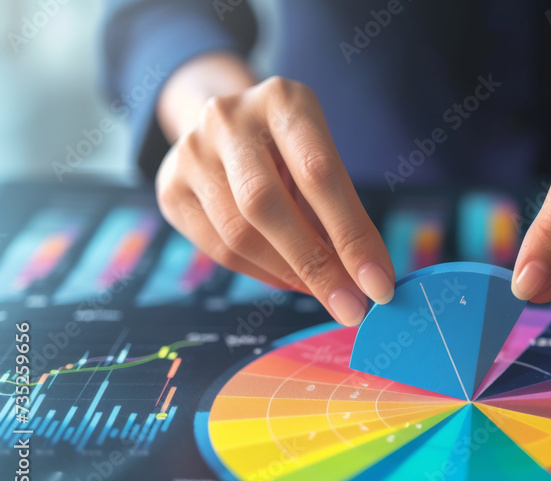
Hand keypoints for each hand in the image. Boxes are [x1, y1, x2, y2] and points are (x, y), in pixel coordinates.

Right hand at [156, 73, 393, 325]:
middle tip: (352, 307)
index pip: (319, 173)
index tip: (378, 284)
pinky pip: (217, 249)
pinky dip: (262, 274)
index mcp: (282, 100)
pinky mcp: (169, 186)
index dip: (351, 234)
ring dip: (290, 275)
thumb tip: (369, 280)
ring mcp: (191, 151)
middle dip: (317, 266)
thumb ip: (343, 210)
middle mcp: (228, 119)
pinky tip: (292, 281)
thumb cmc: (292, 149)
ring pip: (238, 234)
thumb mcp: (322, 157)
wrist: (229, 126)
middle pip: (267, 206)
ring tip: (327, 293)